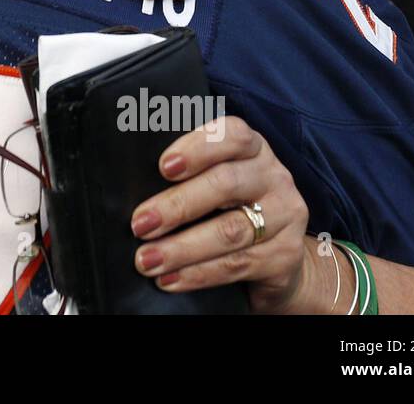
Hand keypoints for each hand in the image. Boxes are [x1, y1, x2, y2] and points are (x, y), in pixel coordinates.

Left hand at [129, 116, 311, 312]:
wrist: (278, 255)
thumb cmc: (231, 207)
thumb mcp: (215, 180)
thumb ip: (186, 173)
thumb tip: (128, 183)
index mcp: (252, 149)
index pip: (232, 134)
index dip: (197, 148)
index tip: (163, 166)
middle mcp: (273, 176)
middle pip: (226, 184)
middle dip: (177, 205)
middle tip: (140, 224)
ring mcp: (285, 215)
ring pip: (230, 231)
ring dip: (181, 248)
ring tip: (147, 259)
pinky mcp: (285, 254)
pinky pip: (237, 264)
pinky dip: (198, 274)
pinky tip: (171, 279)